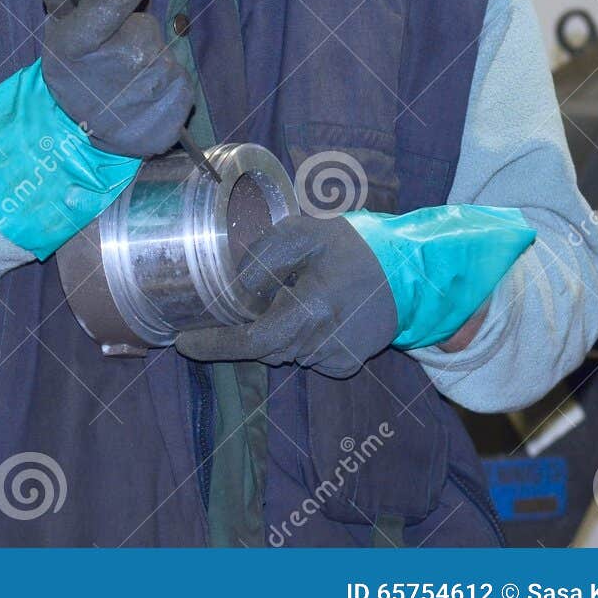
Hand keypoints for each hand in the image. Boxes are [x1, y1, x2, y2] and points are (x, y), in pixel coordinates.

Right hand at [39, 0, 193, 158]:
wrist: (84, 137)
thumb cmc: (75, 75)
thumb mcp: (58, 34)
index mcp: (78, 45)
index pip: (111, 3)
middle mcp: (118, 65)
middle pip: (145, 28)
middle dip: (134, 34)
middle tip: (114, 57)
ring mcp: (150, 90)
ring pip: (164, 54)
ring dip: (150, 62)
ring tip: (126, 83)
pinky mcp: (176, 107)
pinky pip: (180, 78)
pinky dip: (165, 86)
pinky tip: (143, 99)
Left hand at [174, 215, 397, 377]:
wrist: (414, 274)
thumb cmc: (358, 246)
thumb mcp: (305, 232)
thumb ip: (264, 255)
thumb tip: (234, 285)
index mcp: (311, 311)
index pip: (250, 342)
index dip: (213, 345)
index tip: (183, 341)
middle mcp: (322, 344)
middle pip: (262, 349)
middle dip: (238, 333)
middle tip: (224, 307)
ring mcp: (335, 359)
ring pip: (282, 352)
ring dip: (271, 331)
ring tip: (285, 296)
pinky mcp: (345, 365)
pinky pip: (304, 356)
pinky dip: (296, 337)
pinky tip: (311, 310)